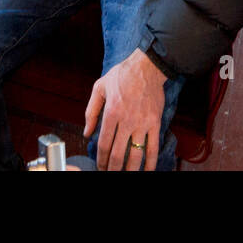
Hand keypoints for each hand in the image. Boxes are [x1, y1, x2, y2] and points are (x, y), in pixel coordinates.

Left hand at [84, 48, 166, 170]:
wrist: (147, 67)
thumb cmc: (122, 75)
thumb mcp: (100, 87)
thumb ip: (91, 111)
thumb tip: (87, 132)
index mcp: (112, 112)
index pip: (104, 143)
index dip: (101, 159)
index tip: (100, 167)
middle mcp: (127, 120)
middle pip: (118, 153)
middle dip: (113, 168)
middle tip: (109, 174)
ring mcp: (143, 123)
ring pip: (136, 154)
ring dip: (130, 169)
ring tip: (126, 175)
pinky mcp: (155, 123)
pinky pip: (153, 146)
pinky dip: (151, 162)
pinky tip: (147, 170)